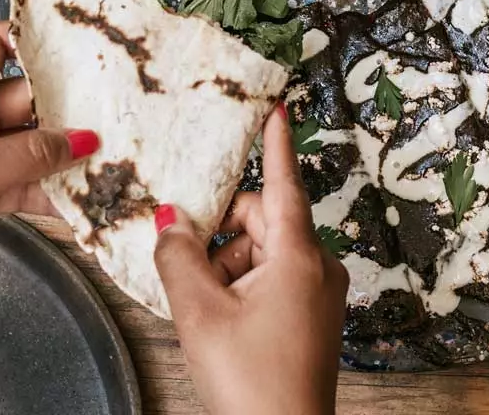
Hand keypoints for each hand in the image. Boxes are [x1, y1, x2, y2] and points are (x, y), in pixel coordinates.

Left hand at [0, 22, 96, 303]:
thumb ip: (34, 154)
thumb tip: (87, 140)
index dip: (31, 32)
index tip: (80, 37)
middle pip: (29, 96)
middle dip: (70, 101)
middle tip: (122, 105)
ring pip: (32, 144)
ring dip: (67, 152)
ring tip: (118, 154)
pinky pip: (26, 183)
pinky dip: (52, 191)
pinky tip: (88, 200)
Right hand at [155, 107, 346, 414]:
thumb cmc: (250, 382)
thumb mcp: (200, 314)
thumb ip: (179, 258)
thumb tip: (171, 222)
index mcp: (299, 255)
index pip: (285, 183)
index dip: (278, 144)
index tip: (279, 107)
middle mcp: (318, 266)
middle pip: (262, 221)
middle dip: (222, 236)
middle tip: (188, 271)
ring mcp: (318, 294)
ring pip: (261, 254)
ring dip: (227, 268)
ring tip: (205, 312)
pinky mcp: (312, 317)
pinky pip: (272, 280)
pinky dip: (241, 287)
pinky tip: (219, 321)